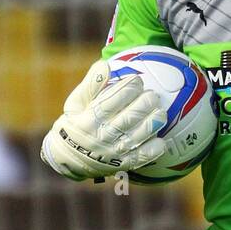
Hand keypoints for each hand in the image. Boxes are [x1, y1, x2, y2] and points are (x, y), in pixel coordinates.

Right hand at [41, 59, 167, 180]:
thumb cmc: (75, 124)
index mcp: (88, 121)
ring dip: (151, 125)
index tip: (137, 80)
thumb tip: (105, 65)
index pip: (109, 103)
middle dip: (143, 105)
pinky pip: (139, 159)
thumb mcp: (75, 104)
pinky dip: (152, 150)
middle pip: (126, 120)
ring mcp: (112, 153)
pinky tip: (161, 140)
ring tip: (161, 112)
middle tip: (153, 95)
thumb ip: (90, 85)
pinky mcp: (122, 164)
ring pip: (135, 138)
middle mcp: (101, 138)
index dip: (125, 91)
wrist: (68, 159)